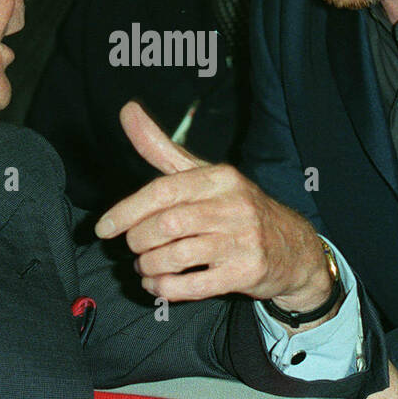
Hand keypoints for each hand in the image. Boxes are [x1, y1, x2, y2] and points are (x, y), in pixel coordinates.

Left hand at [95, 101, 333, 311]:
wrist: (293, 248)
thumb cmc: (235, 208)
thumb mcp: (203, 174)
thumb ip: (161, 147)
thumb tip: (126, 110)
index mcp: (219, 177)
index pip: (162, 191)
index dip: (126, 211)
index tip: (103, 228)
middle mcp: (233, 205)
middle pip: (166, 225)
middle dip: (139, 241)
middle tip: (134, 248)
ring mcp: (241, 241)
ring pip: (176, 256)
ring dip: (149, 266)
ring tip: (145, 266)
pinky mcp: (245, 273)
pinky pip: (193, 285)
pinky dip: (165, 288)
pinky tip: (158, 284)